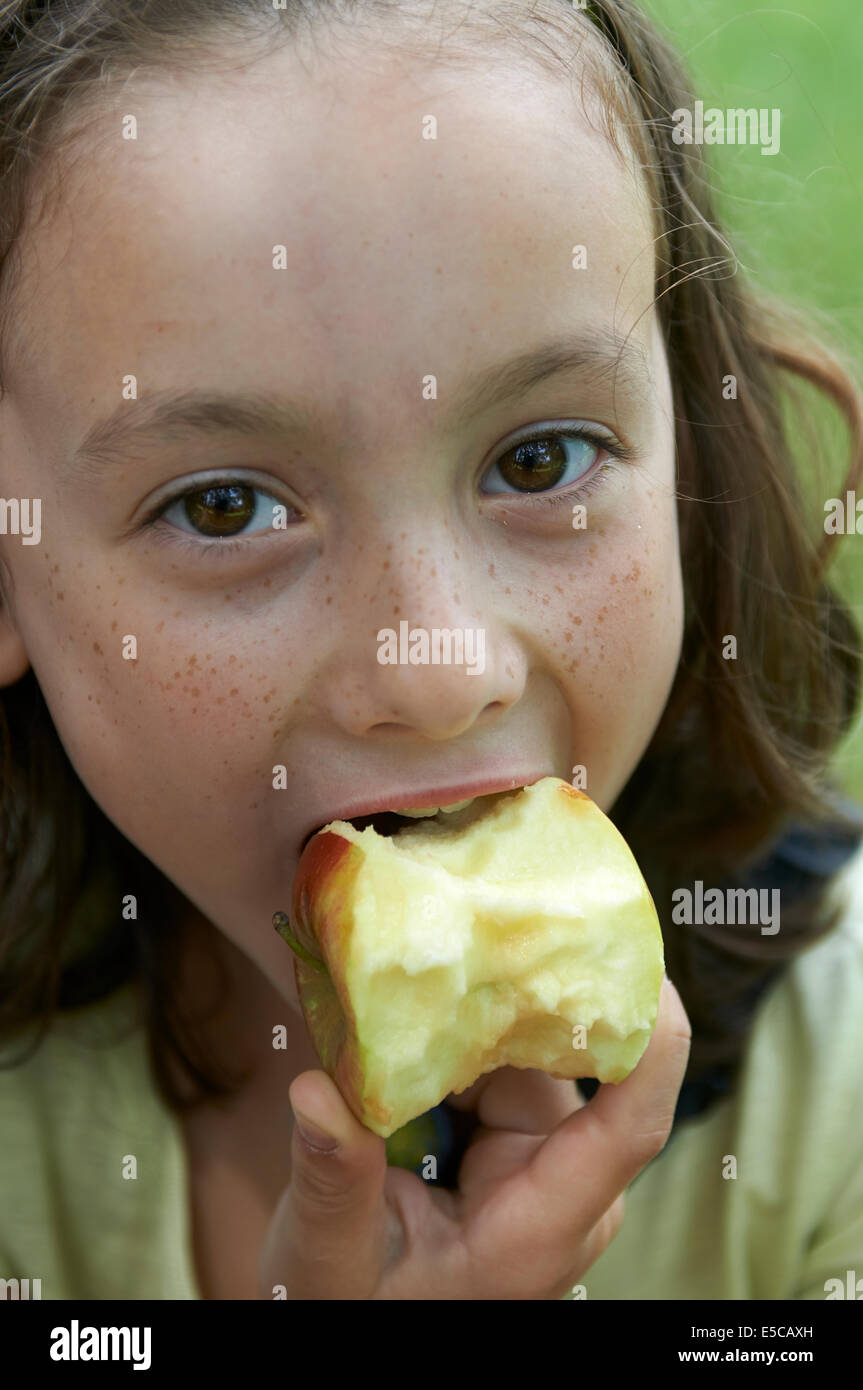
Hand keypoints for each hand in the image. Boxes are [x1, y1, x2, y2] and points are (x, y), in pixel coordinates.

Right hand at [257, 974, 690, 1298]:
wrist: (368, 1316)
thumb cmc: (360, 1303)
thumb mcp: (330, 1259)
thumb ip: (333, 1180)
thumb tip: (315, 1092)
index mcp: (541, 1225)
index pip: (628, 1125)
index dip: (651, 1040)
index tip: (633, 957)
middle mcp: (561, 1179)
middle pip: (560, 1058)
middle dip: (506, 994)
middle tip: (439, 930)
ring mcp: (541, 1150)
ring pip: (520, 1044)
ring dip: (462, 1015)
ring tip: (393, 987)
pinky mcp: (516, 1129)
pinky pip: (495, 1056)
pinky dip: (451, 1035)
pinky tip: (401, 1019)